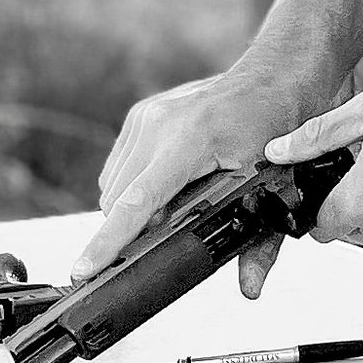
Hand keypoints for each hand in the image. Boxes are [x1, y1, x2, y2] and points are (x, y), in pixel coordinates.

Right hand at [74, 68, 320, 295]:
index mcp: (190, 139)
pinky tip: (165, 184)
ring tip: (172, 206)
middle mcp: (160, 122)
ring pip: (112, 185)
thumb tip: (250, 288)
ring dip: (130, 208)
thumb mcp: (273, 185)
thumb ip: (260, 242)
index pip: (137, 200)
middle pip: (116, 201)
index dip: (109, 241)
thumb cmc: (277, 122)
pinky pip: (119, 165)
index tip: (84, 269)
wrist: (274, 75)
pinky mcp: (142, 113)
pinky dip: (133, 185)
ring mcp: (147, 114)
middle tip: (168, 233)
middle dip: (131, 229)